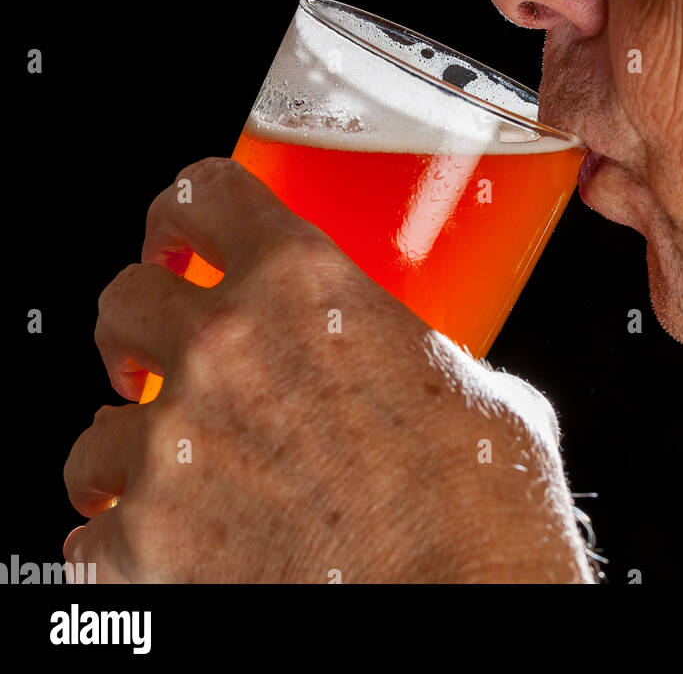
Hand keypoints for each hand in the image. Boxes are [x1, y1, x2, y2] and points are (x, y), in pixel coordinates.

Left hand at [63, 157, 594, 582]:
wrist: (467, 599)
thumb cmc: (483, 501)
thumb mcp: (463, 379)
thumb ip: (405, 354)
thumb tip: (408, 372)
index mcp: (303, 282)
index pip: (203, 193)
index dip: (179, 214)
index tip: (177, 240)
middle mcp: (225, 347)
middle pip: (124, 298)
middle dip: (138, 329)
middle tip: (160, 359)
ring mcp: (175, 447)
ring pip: (95, 428)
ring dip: (130, 448)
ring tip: (173, 477)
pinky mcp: (145, 546)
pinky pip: (89, 538)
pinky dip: (122, 547)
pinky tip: (170, 552)